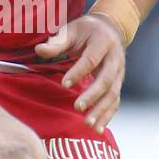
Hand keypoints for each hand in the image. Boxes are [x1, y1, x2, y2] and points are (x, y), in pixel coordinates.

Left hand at [34, 13, 125, 132]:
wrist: (110, 28)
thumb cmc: (86, 31)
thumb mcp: (71, 31)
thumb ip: (57, 42)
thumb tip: (38, 50)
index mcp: (103, 42)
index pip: (91, 59)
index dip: (79, 72)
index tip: (65, 84)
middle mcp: (115, 58)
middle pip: (107, 79)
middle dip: (93, 95)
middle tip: (78, 107)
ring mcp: (120, 72)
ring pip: (113, 94)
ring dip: (102, 110)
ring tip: (88, 124)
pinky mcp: (118, 84)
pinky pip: (115, 102)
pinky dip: (107, 116)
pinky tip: (97, 130)